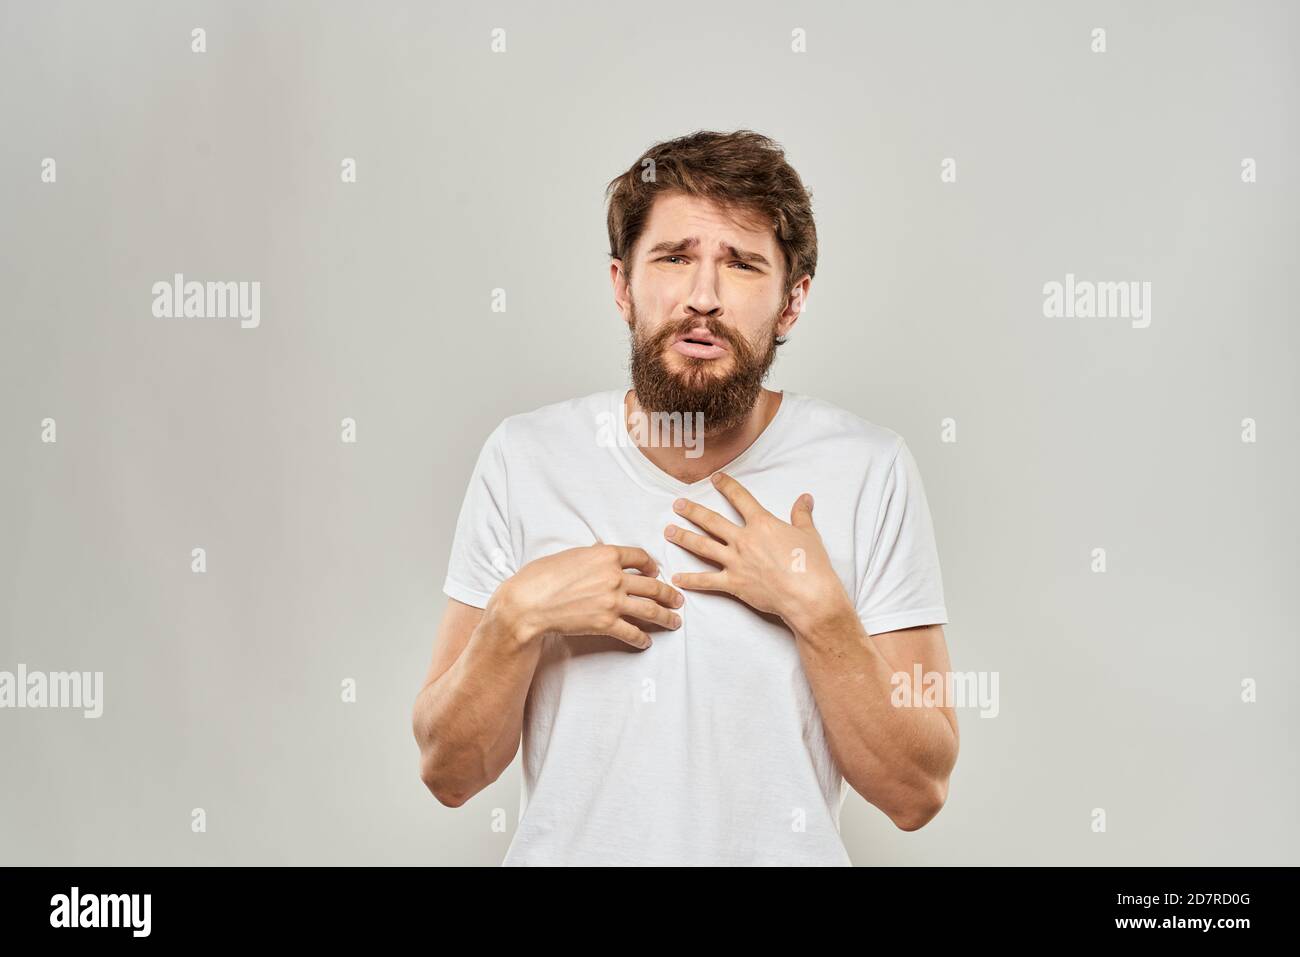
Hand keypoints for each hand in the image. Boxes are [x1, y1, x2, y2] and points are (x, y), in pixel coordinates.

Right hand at [492, 544, 683, 649]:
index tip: (657, 573)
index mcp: (606, 555)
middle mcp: (614, 576)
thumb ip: (591, 555)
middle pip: (653, 585)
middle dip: (670, 594)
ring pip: (650, 609)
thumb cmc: (541, 576)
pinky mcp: (605, 623)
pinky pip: (632, 632)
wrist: (528, 602)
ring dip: (667, 617)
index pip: (640, 557)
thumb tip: (601, 551)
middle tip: (678, 600)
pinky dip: (642, 639)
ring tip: (675, 622)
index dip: (652, 566)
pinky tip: (646, 642)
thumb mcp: (569, 555)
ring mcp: (612, 601)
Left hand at [664, 471, 845, 625]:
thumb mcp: (809, 534)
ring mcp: (736, 562)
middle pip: (712, 521)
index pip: (740, 499)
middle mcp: (744, 540)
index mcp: (762, 524)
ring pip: (703, 547)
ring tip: (668, 532)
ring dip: (684, 538)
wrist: (808, 595)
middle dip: (693, 511)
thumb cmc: (812, 565)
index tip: (715, 478)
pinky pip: (707, 581)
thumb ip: (802, 515)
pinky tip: (677, 578)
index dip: (727, 486)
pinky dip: (691, 580)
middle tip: (677, 505)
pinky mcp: (733, 584)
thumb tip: (805, 498)